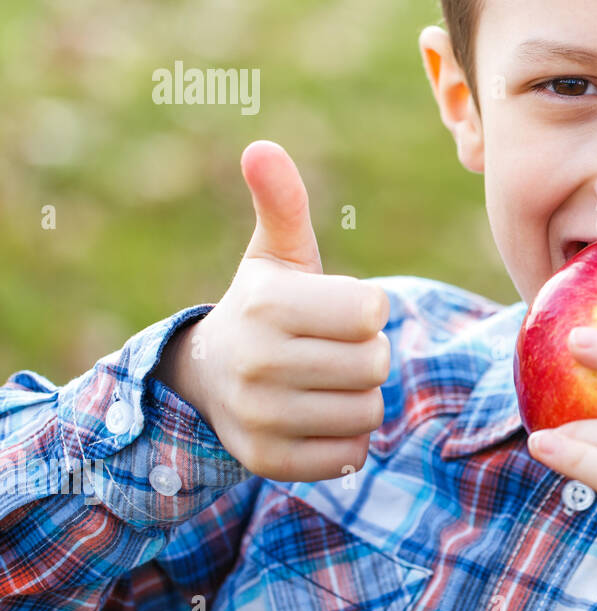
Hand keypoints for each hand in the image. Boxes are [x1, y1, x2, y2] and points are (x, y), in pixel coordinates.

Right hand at [155, 140, 389, 482]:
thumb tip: (261, 148)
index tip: (338, 311)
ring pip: (368, 412)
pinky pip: (351, 456)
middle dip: (367, 354)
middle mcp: (258, 363)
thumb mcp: (274, 256)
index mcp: (268, 305)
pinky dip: (346, 440)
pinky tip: (317, 418)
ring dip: (361, 398)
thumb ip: (282, 203)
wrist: (208, 380)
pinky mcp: (269, 462)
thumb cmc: (265, 309)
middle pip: (375, 364)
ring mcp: (260, 417)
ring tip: (326, 383)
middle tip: (333, 350)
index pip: (372, 313)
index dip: (368, 311)